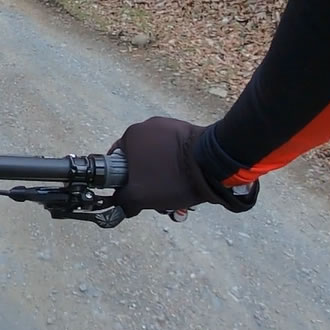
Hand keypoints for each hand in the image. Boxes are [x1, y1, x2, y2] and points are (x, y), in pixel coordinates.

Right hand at [108, 116, 257, 216]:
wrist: (213, 163)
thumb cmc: (172, 177)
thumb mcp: (140, 196)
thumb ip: (123, 200)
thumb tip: (120, 204)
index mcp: (131, 134)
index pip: (116, 162)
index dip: (123, 182)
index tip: (135, 194)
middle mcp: (148, 125)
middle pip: (140, 161)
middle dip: (147, 182)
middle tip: (158, 199)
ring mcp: (170, 126)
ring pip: (159, 159)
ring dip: (163, 177)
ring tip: (176, 195)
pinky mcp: (188, 131)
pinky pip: (176, 153)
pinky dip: (178, 168)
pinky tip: (187, 183)